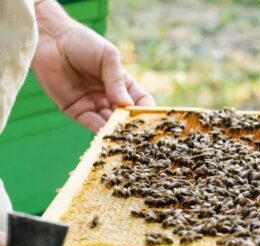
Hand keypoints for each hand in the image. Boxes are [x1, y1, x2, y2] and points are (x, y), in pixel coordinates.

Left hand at [31, 0, 153, 131]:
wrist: (50, 40)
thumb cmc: (83, 42)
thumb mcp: (107, 57)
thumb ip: (117, 81)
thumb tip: (128, 105)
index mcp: (122, 83)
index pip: (140, 101)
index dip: (147, 110)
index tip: (154, 119)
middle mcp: (109, 96)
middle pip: (126, 116)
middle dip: (132, 125)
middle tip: (139, 134)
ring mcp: (93, 104)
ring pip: (109, 123)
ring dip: (117, 130)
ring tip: (125, 136)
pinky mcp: (76, 110)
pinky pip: (91, 124)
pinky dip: (100, 131)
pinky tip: (108, 134)